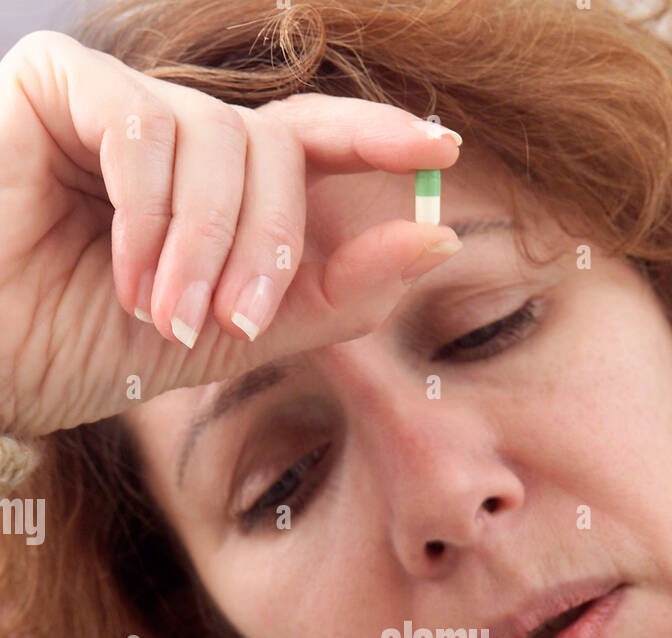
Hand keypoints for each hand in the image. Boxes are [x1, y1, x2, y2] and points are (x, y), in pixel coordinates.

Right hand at [0, 29, 460, 436]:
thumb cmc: (90, 349)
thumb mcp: (233, 335)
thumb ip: (332, 296)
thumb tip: (437, 236)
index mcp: (221, 188)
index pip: (315, 143)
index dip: (377, 140)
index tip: (440, 150)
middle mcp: (179, 137)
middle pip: (279, 148)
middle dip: (271, 243)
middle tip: (235, 322)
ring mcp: (121, 101)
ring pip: (221, 139)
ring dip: (205, 245)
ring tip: (165, 313)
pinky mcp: (60, 82)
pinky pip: (146, 127)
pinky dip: (150, 212)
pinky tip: (124, 272)